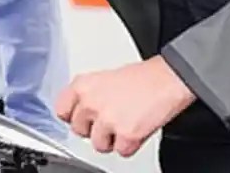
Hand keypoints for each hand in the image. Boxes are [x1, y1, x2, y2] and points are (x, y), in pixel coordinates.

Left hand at [54, 55, 196, 157]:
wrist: (167, 80)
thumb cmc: (142, 78)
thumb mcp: (103, 78)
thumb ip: (87, 95)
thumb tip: (79, 112)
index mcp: (82, 86)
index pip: (61, 111)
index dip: (74, 117)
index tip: (83, 119)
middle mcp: (90, 102)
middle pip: (79, 131)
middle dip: (94, 129)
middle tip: (110, 120)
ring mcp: (107, 120)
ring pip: (98, 144)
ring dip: (112, 140)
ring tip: (125, 123)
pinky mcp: (126, 135)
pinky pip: (121, 151)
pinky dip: (130, 145)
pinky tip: (136, 129)